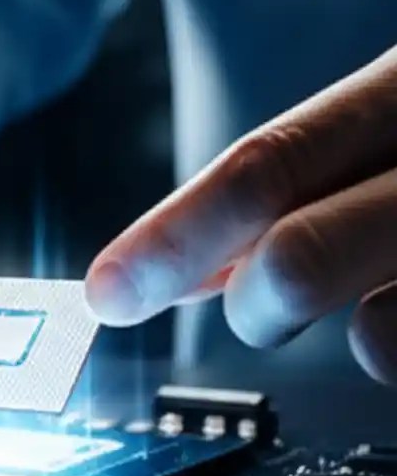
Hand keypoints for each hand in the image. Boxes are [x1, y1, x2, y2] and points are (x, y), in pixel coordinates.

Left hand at [85, 45, 396, 382]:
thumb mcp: (386, 137)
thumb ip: (286, 193)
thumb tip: (168, 265)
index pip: (269, 161)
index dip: (173, 235)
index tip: (106, 291)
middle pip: (303, 257)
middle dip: (253, 305)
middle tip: (257, 305)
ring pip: (381, 336)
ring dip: (355, 338)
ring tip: (386, 304)